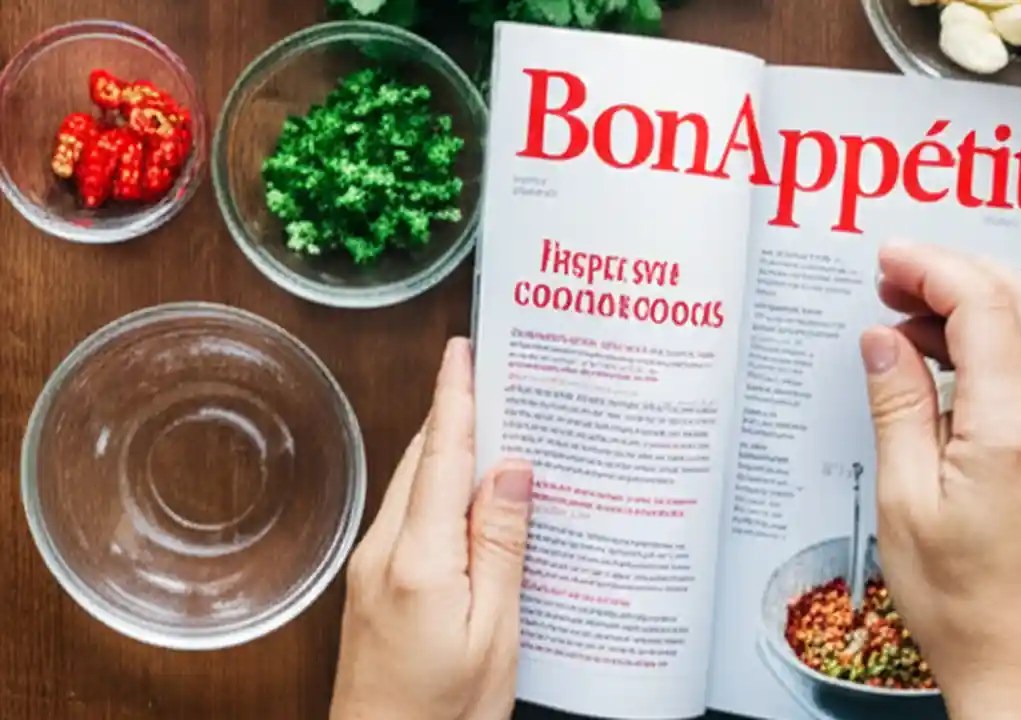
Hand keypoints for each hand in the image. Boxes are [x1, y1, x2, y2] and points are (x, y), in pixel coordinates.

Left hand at [330, 338, 533, 719]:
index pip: (442, 456)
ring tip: (494, 424)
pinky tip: (471, 500)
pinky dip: (440, 492)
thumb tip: (512, 469)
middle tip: (496, 374)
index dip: (455, 398)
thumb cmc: (443, 716)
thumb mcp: (495, 634)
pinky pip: (410, 518)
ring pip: (414, 489)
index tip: (463, 350)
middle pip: (423, 462)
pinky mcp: (371, 586)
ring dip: (449, 452)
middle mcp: (383, 553)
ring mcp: (370, 569)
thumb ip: (501, 546)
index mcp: (419, 559)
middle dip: (457, 413)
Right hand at [860, 243, 1020, 719]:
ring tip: (904, 321)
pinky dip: (988, 342)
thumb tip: (882, 340)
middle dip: (953, 270)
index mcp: (1012, 430)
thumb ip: (897, 404)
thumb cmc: (960, 600)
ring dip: (971, 303)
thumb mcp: (904, 500)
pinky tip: (940, 363)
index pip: (984, 306)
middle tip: (892, 277)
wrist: (1019, 659)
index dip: (932, 267)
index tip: (888, 260)